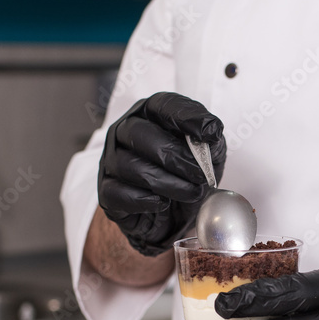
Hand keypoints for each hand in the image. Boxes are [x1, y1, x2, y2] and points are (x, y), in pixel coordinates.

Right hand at [98, 92, 226, 255]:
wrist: (174, 215)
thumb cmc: (186, 177)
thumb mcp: (208, 156)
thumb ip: (212, 141)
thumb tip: (211, 131)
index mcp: (149, 115)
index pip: (161, 104)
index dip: (186, 116)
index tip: (209, 133)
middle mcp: (124, 133)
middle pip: (139, 133)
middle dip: (175, 156)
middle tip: (200, 175)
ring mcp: (111, 162)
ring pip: (131, 166)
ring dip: (168, 183)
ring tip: (191, 193)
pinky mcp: (106, 192)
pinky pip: (119, 193)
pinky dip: (147, 200)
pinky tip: (164, 203)